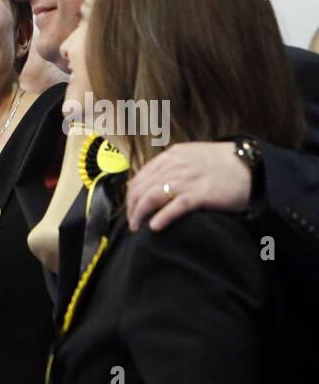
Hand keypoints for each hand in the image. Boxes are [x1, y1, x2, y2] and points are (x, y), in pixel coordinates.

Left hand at [126, 142, 249, 231]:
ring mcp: (188, 179)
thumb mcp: (193, 157)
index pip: (140, 177)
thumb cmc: (222, 166)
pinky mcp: (201, 194)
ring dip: (140, 214)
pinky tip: (155, 227)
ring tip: (138, 228)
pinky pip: (174, 207)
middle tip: (132, 223)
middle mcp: (176, 165)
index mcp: (172, 156)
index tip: (131, 208)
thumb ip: (172, 167)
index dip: (131, 195)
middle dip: (132, 207)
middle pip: (142, 188)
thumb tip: (151, 184)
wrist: (253, 167)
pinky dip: (162, 217)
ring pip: (152, 197)